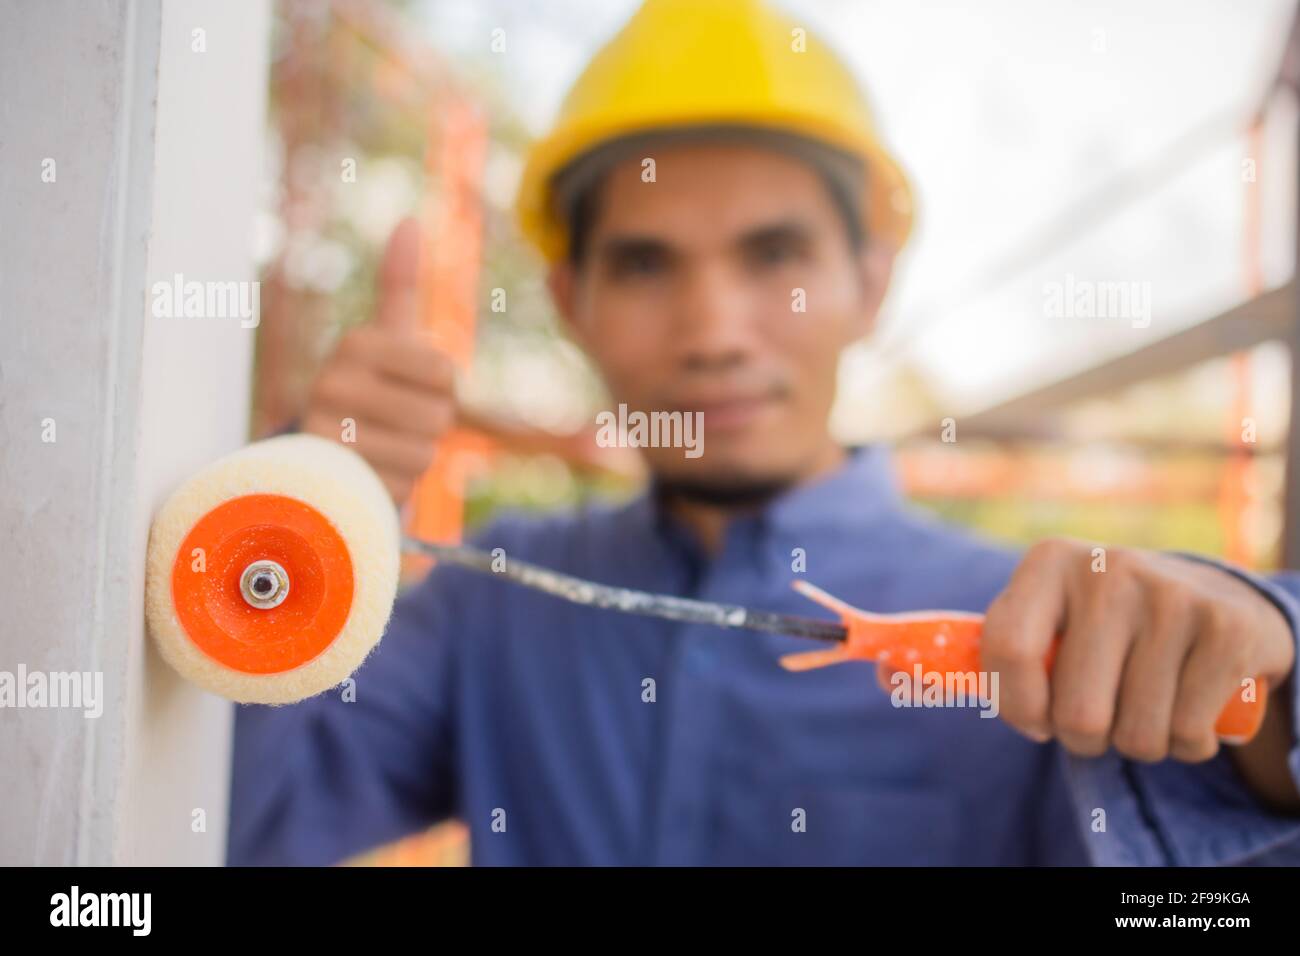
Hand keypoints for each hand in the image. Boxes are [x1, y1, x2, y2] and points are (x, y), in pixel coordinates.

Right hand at [303, 218, 455, 504]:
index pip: (447, 375)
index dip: (444, 390)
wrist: (314, 453)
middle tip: (395, 423)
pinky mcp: (330, 483)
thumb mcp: (384, 339)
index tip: (412, 387)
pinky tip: (367, 476)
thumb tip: (410, 220)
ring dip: (412, 459)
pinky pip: (401, 490)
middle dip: (429, 427)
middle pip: (438, 418)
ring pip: (422, 456)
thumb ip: (399, 284)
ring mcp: (326, 434)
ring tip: (380, 448)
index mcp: (357, 344)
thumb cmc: (367, 388)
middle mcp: (332, 384)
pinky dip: (394, 489)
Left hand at [980, 539, 1293, 765]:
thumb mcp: (1045, 617)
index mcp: (1048, 562)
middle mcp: (1108, 569)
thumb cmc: (1104, 628)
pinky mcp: (1226, 630)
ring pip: (1136, 735)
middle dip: (1083, 737)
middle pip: (1076, 714)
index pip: (1009, 650)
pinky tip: (1190, 704)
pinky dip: (1187, 744)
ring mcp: (1172, 596)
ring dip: (1138, 743)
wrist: (1216, 600)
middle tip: (1099, 713)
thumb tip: (894, 676)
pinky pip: (1188, 736)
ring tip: (1146, 703)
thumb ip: (986, 648)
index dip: (1018, 706)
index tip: (1035, 717)